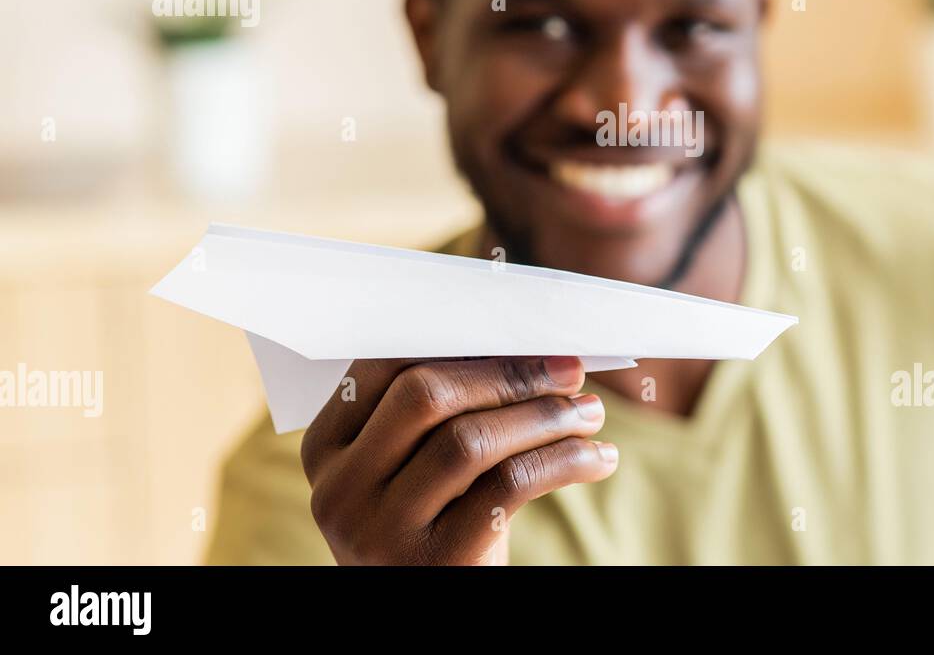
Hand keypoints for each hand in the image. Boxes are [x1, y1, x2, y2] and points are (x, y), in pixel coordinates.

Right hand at [300, 355, 616, 564]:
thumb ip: (447, 409)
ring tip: (590, 414)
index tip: (525, 338)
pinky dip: (564, 461)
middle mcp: (339, 489)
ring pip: (470, 439)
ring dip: (545, 417)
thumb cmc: (442, 522)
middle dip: (509, 374)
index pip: (385, 365)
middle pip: (425, 395)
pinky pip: (508, 486)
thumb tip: (525, 341)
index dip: (461, 342)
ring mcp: (378, 530)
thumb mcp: (423, 468)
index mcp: (327, 448)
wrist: (437, 602)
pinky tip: (597, 459)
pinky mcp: (431, 561)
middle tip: (570, 370)